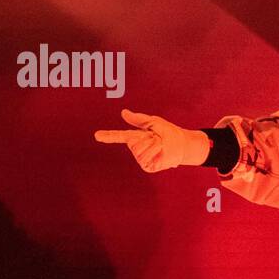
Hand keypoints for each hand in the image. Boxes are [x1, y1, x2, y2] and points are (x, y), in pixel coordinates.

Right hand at [94, 109, 209, 172]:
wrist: (182, 145)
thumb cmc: (168, 132)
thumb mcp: (153, 122)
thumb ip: (138, 119)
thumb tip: (123, 112)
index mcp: (136, 137)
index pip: (119, 136)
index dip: (108, 136)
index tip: (96, 135)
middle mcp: (136, 148)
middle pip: (132, 143)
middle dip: (147, 138)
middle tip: (157, 138)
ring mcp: (141, 158)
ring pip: (139, 151)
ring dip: (153, 145)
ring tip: (161, 145)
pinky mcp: (147, 166)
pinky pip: (145, 159)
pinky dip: (155, 154)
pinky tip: (160, 154)